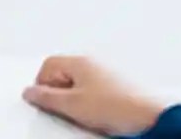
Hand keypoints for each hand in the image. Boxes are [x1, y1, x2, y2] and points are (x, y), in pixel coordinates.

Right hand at [22, 55, 163, 136]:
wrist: (150, 118)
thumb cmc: (117, 107)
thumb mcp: (72, 105)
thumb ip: (46, 98)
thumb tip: (31, 92)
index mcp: (80, 61)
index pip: (48, 65)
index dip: (41, 84)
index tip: (42, 101)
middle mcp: (94, 63)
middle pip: (63, 73)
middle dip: (58, 92)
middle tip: (64, 110)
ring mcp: (108, 73)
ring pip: (79, 84)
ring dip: (75, 98)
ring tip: (84, 115)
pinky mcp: (118, 86)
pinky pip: (94, 91)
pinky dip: (91, 102)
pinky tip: (98, 115)